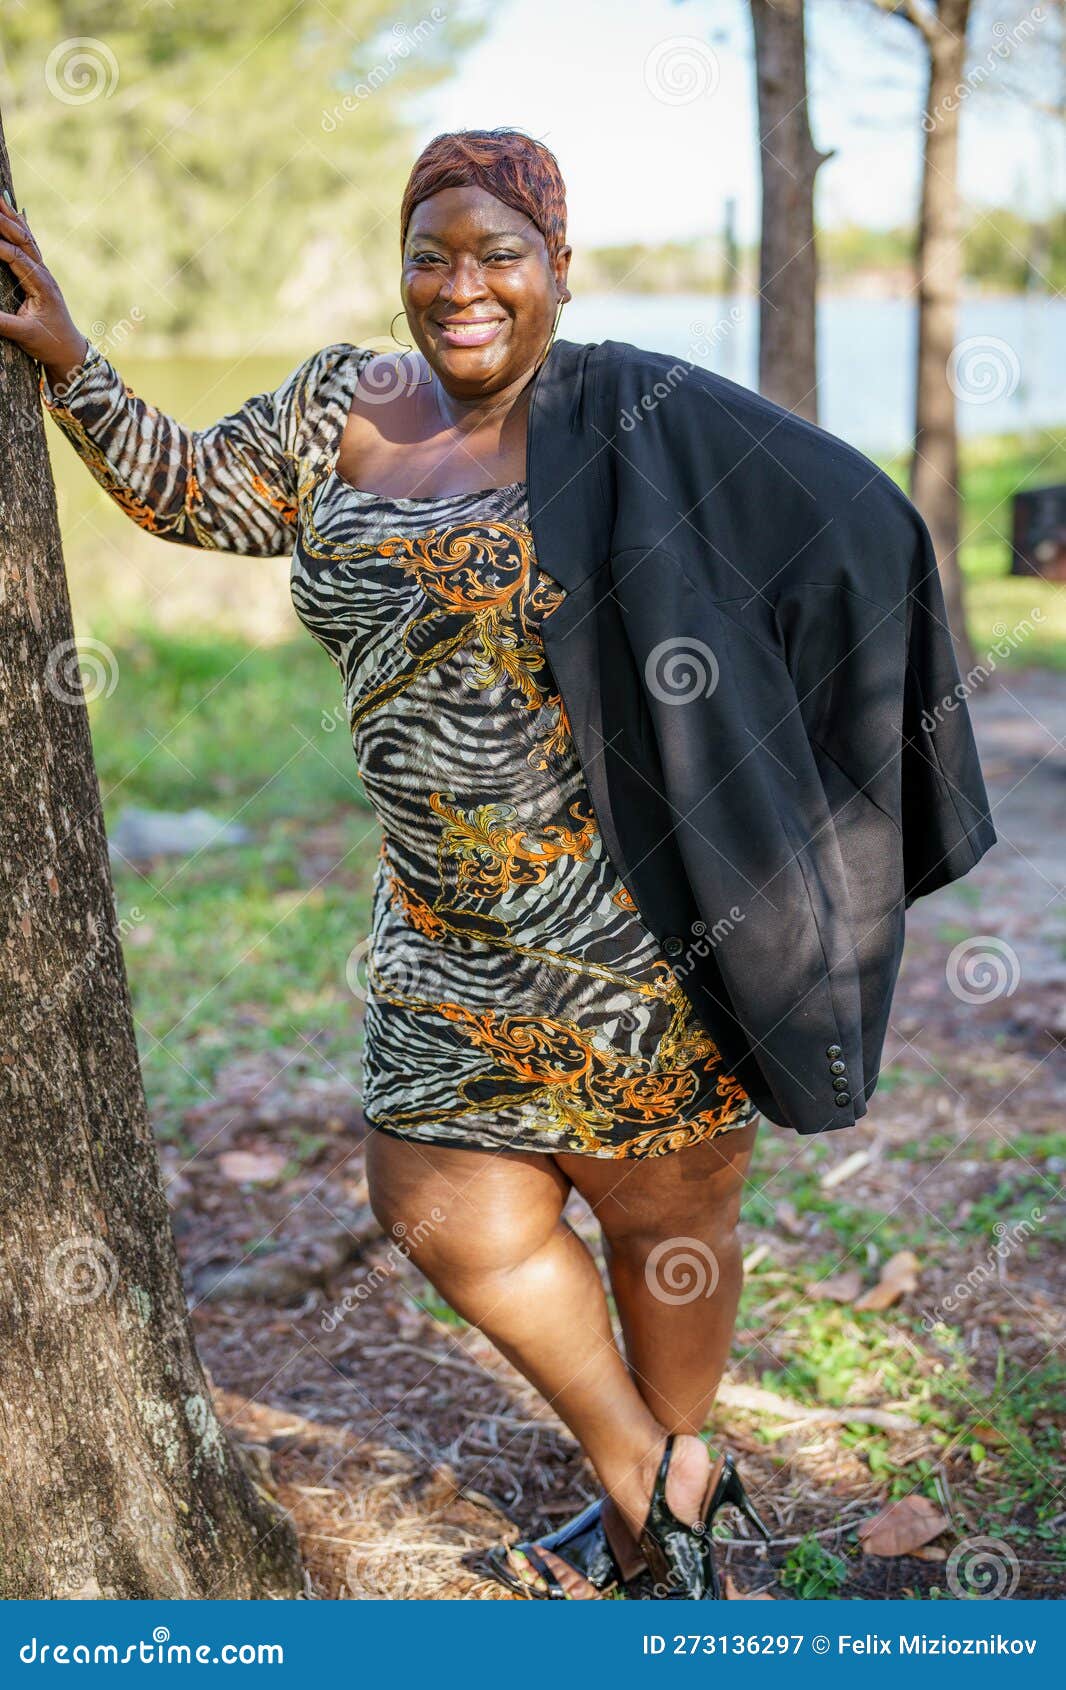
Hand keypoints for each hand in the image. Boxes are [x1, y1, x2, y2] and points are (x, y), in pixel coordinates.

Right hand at [0, 195, 88, 390]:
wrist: (69, 351)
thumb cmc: (49, 344)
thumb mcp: (25, 336)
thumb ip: (2, 324)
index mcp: (41, 285)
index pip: (15, 258)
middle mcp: (43, 274)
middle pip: (22, 240)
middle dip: (3, 219)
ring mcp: (43, 273)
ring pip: (26, 239)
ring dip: (11, 217)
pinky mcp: (39, 275)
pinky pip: (28, 245)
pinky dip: (19, 226)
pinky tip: (14, 212)